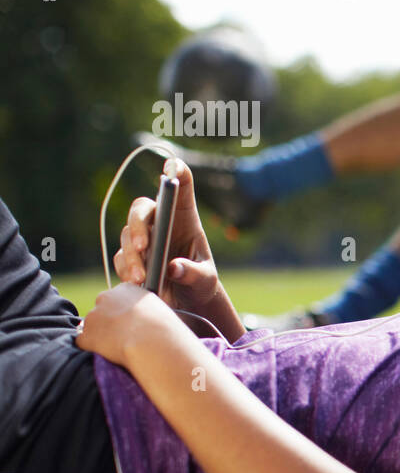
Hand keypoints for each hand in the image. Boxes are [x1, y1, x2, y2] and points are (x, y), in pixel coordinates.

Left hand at [75, 281, 178, 368]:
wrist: (153, 343)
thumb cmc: (164, 329)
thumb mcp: (159, 308)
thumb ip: (143, 308)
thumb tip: (140, 320)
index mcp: (126, 288)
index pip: (117, 298)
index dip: (124, 312)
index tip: (132, 323)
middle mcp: (105, 297)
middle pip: (102, 310)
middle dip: (109, 322)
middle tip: (126, 335)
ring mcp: (93, 316)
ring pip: (93, 327)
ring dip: (103, 336)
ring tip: (121, 346)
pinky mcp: (85, 335)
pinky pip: (86, 343)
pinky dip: (95, 349)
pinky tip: (111, 353)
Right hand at [114, 159, 220, 315]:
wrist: (187, 305)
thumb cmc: (201, 283)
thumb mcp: (206, 280)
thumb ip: (194, 273)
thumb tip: (174, 268)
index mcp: (185, 217)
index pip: (181, 186)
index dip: (176, 171)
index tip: (172, 167)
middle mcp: (160, 223)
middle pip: (141, 208)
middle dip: (139, 225)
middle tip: (144, 246)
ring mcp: (142, 239)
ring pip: (127, 235)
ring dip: (132, 256)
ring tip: (142, 277)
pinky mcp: (129, 258)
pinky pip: (120, 258)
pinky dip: (126, 269)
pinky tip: (136, 282)